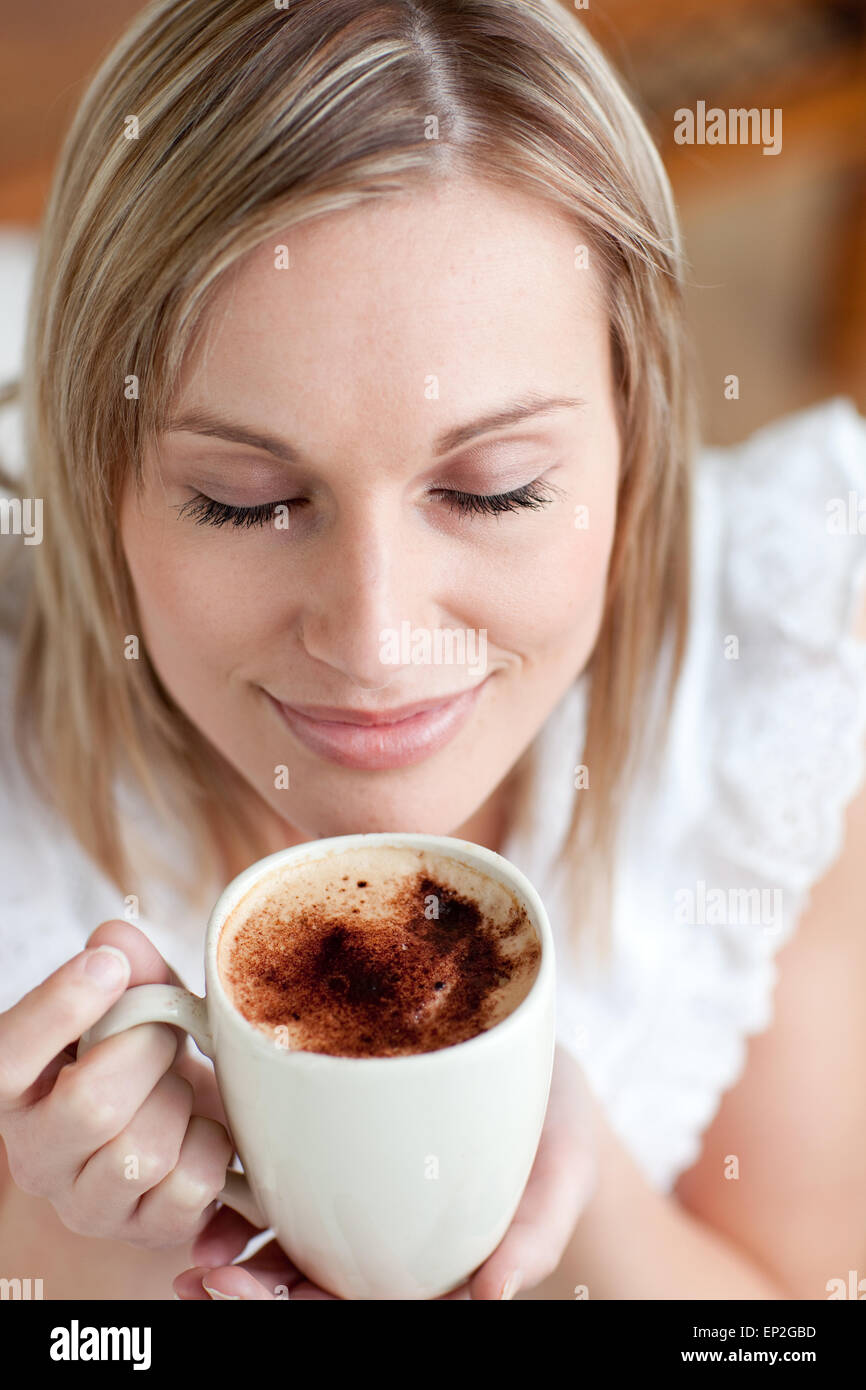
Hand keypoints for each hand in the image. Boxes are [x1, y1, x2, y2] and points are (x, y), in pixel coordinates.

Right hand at [0, 920, 233, 1246]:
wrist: (173, 1128)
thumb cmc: (143, 1057)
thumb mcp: (135, 1003)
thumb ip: (128, 969)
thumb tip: (116, 936)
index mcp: (15, 1089)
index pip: (8, 1055)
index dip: (58, 1007)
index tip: (107, 965)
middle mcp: (37, 1156)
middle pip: (92, 1104)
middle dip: (148, 1050)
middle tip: (164, 1033)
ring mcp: (89, 1204)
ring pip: (144, 1151)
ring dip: (180, 1100)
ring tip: (176, 1087)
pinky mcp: (147, 1231)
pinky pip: (191, 1182)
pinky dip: (212, 1145)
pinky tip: (199, 1130)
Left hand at [174, 1043, 596, 1299]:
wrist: (543, 1056)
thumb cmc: (557, 1125)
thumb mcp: (565, 1170)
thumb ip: (538, 1229)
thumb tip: (492, 1295)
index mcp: (430, 1262)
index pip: (360, 1304)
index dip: (303, 1310)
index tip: (254, 1293)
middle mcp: (385, 1238)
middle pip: (310, 1283)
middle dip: (253, 1292)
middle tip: (210, 1278)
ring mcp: (358, 1194)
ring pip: (288, 1241)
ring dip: (236, 1254)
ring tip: (199, 1252)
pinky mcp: (338, 1141)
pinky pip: (286, 1175)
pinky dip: (243, 1191)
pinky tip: (216, 1181)